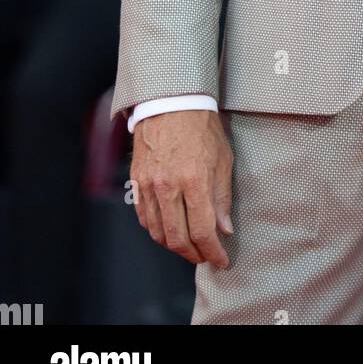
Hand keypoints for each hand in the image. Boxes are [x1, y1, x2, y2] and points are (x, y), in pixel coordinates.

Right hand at [132, 110, 233, 267]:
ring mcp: (149, 185)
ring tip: (189, 246)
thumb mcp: (223, 160)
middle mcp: (169, 186)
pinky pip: (144, 218)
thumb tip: (224, 230)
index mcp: (195, 180)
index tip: (221, 260)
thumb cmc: (202, 128)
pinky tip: (169, 230)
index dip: (213, 252)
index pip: (203, 231)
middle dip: (194, 255)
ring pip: (158, 232)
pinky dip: (157, 230)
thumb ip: (222, 198)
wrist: (172, 103)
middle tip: (205, 256)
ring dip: (175, 246)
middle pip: (178, 239)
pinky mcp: (137, 182)